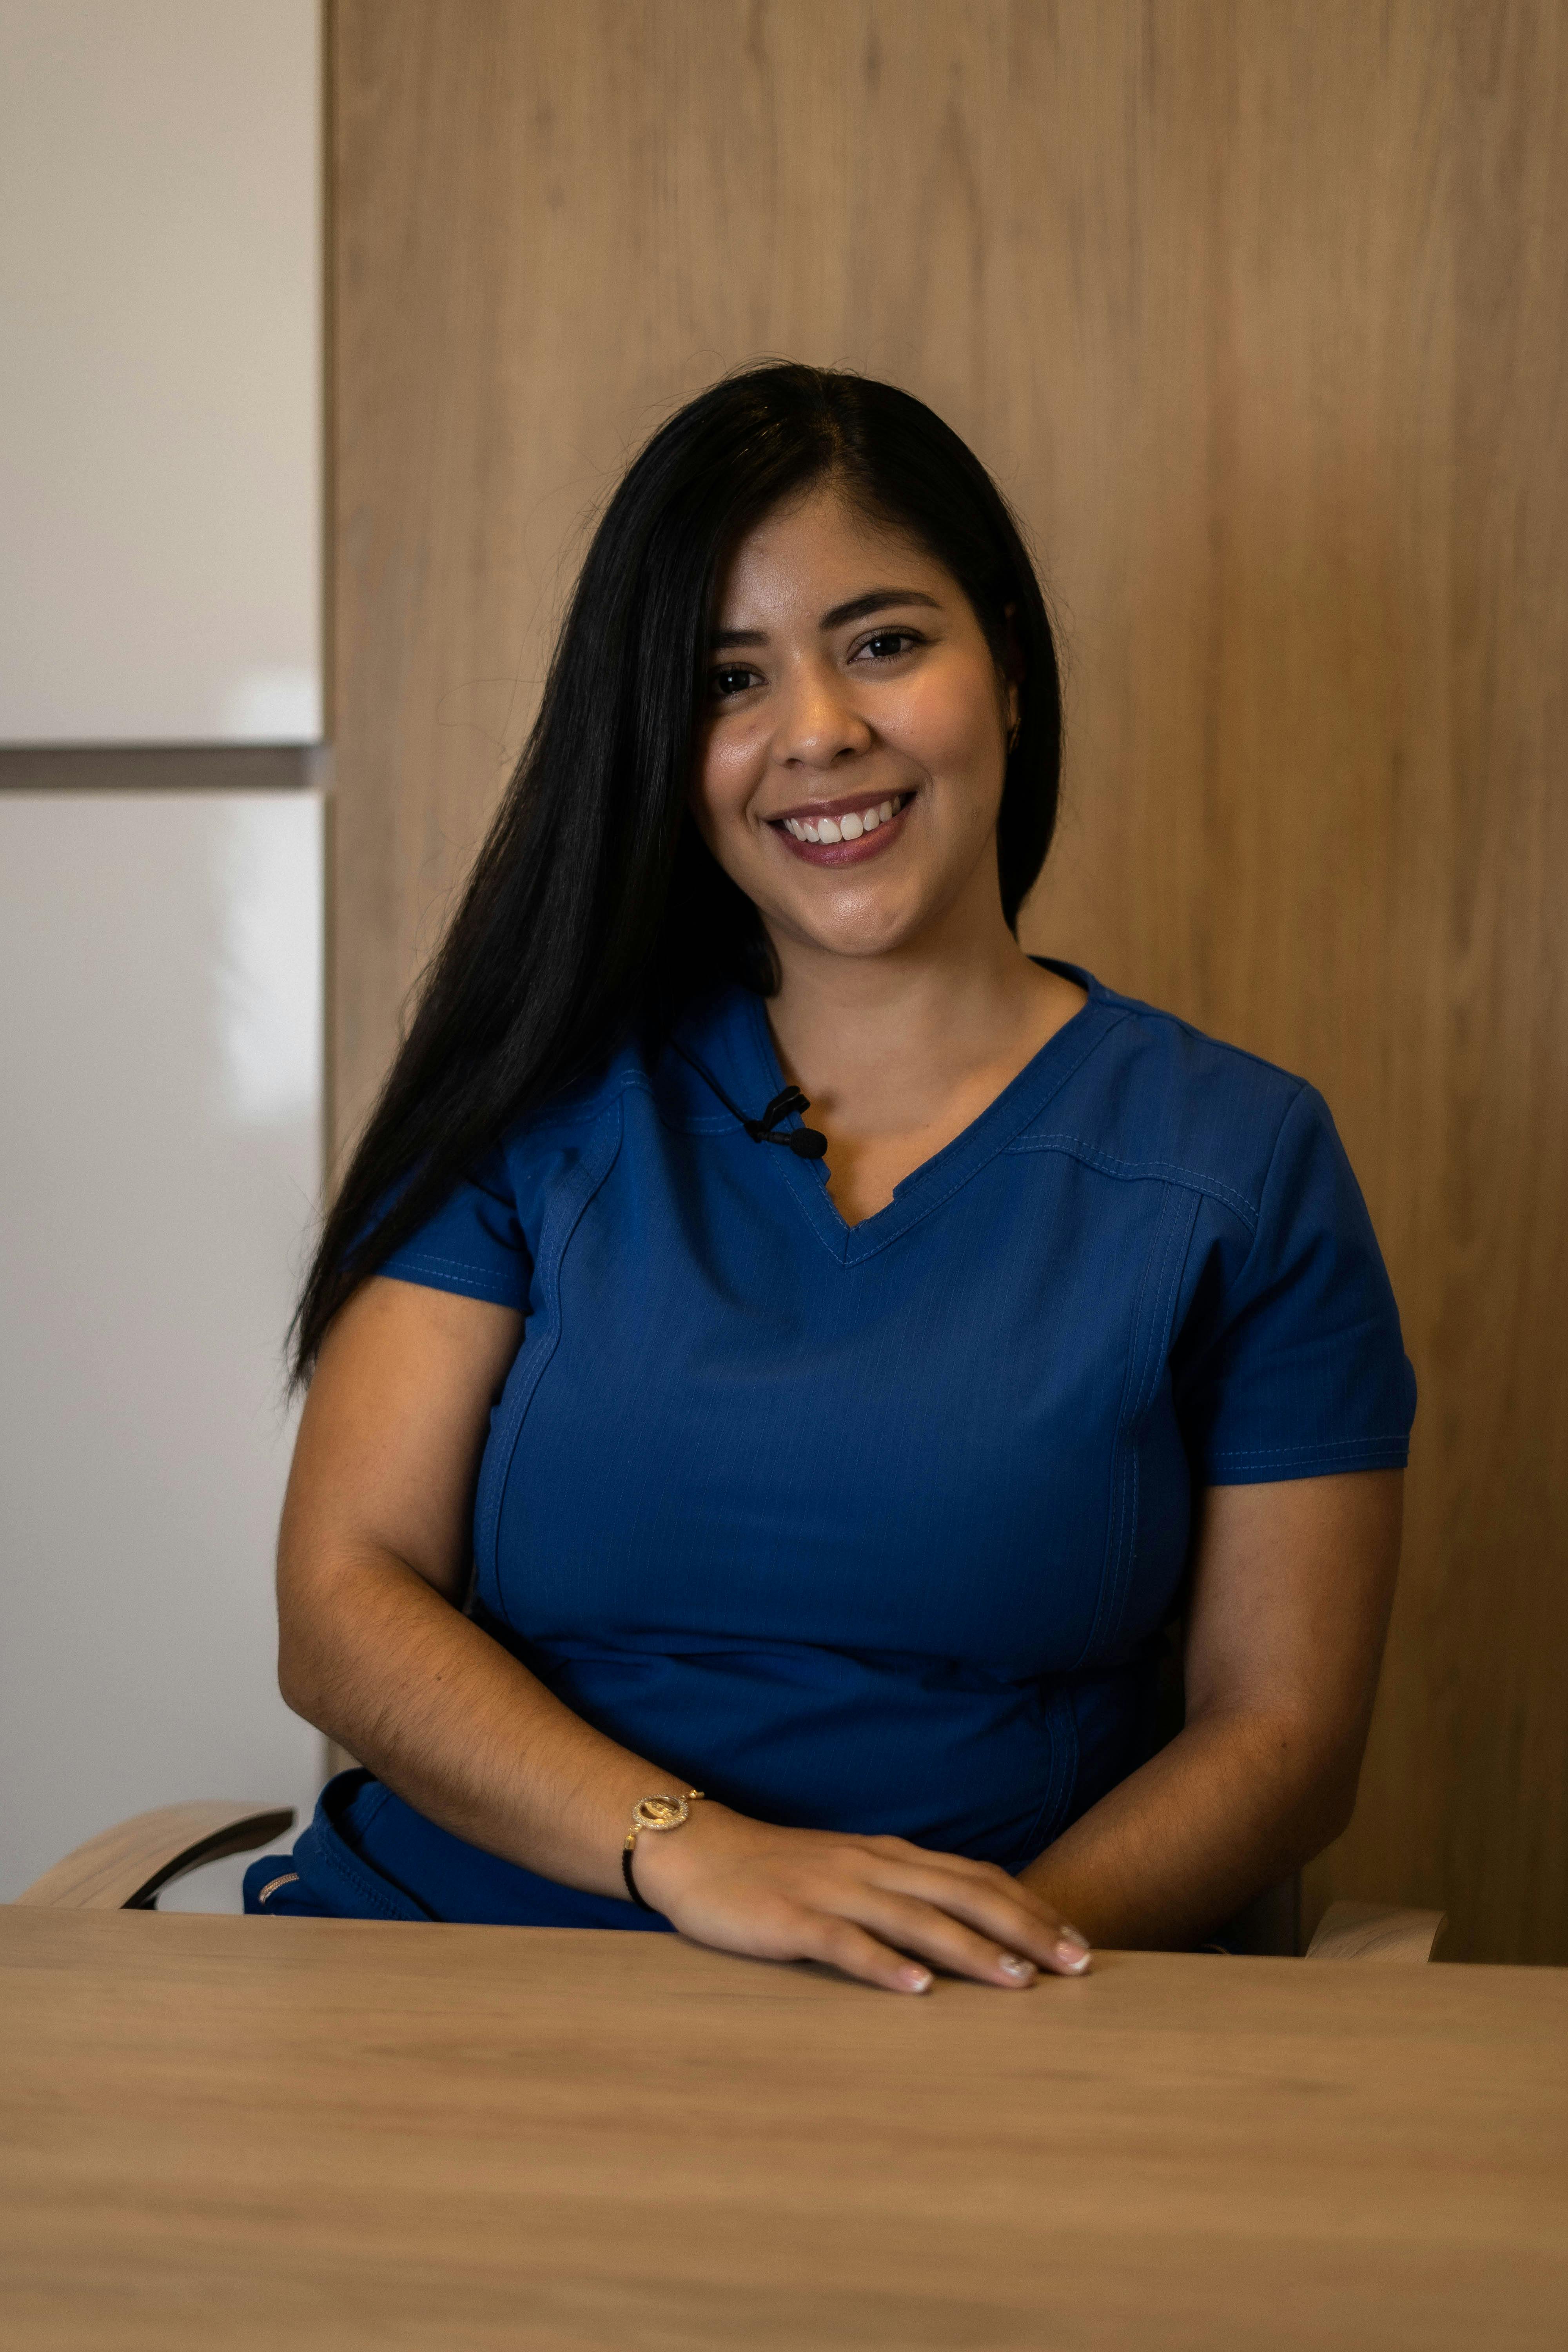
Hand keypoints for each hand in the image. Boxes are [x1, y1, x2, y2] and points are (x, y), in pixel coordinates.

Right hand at [632, 1803, 1092, 1993]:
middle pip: (963, 1895)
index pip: (975, 1878)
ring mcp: (832, 1891)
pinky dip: (885, 1965)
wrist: (695, 1851)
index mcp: (888, 1857)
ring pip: (916, 1919)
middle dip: (1025, 1930)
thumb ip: (900, 1892)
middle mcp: (871, 1868)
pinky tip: (918, 1990)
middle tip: (1076, 1966)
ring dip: (972, 1950)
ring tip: (1019, 1982)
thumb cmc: (776, 1871)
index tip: (1077, 1941)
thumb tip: (964, 1927)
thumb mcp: (850, 1872)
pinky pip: (846, 1943)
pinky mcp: (791, 1919)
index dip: (1029, 1907)